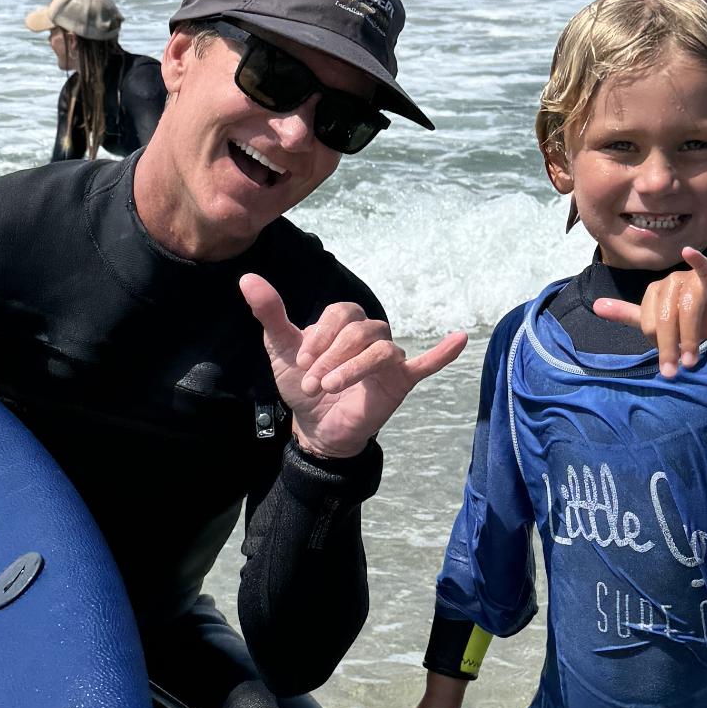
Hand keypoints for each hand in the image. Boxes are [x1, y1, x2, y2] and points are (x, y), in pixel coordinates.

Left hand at [239, 273, 466, 458]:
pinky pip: (426, 364)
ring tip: (329, 387)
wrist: (314, 429)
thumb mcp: (280, 349)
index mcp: (344, 323)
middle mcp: (370, 334)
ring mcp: (388, 358)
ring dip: (354, 368)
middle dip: (332, 356)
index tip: (302, 362)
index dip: (322, 336)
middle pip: (361, 331)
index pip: (341, 314)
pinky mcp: (401, 381)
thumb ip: (269, 313)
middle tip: (312, 383)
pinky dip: (443, 352)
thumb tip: (247, 278)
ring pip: (381, 349)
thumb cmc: (301, 385)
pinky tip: (459, 339)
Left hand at [592, 246, 706, 376]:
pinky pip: (704, 267)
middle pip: (665, 318)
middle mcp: (670, 281)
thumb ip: (628, 314)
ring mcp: (691, 278)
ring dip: (689, 339)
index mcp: (655, 291)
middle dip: (669, 348)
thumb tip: (595, 306)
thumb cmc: (692, 320)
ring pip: (686, 310)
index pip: (648, 322)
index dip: (658, 344)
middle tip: (672, 372)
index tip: (668, 360)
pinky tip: (689, 253)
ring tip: (690, 362)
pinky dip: (697, 260)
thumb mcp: (657, 320)